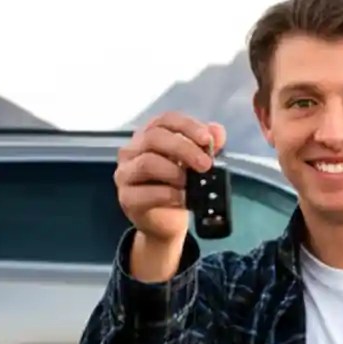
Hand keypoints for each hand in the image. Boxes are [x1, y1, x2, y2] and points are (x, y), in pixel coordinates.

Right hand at [115, 112, 226, 245]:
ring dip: (175, 172)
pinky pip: (146, 192)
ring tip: (191, 183)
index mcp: (150, 135)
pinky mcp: (127, 198)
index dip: (188, 126)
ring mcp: (126, 174)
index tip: (208, 140)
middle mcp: (132, 150)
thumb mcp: (196, 164)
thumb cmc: (178, 187)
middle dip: (184, 149)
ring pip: (147, 163)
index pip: (166, 120)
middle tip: (205, 164)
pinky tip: (183, 198)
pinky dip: (169, 194)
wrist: (166, 223)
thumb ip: (206, 147)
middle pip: (155, 137)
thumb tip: (217, 132)